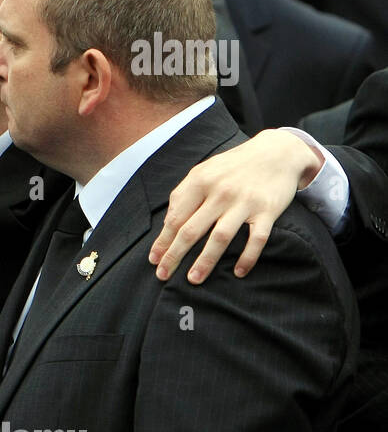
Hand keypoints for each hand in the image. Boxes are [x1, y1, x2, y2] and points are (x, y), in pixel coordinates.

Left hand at [149, 130, 324, 283]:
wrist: (277, 152)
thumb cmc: (233, 166)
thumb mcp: (203, 171)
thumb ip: (183, 195)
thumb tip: (167, 224)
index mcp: (200, 182)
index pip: (175, 218)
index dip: (162, 241)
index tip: (153, 260)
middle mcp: (220, 192)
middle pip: (191, 230)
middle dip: (174, 255)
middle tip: (163, 275)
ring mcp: (244, 202)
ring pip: (220, 237)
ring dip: (205, 261)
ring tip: (194, 279)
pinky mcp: (268, 210)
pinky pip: (257, 239)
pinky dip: (248, 257)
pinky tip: (239, 272)